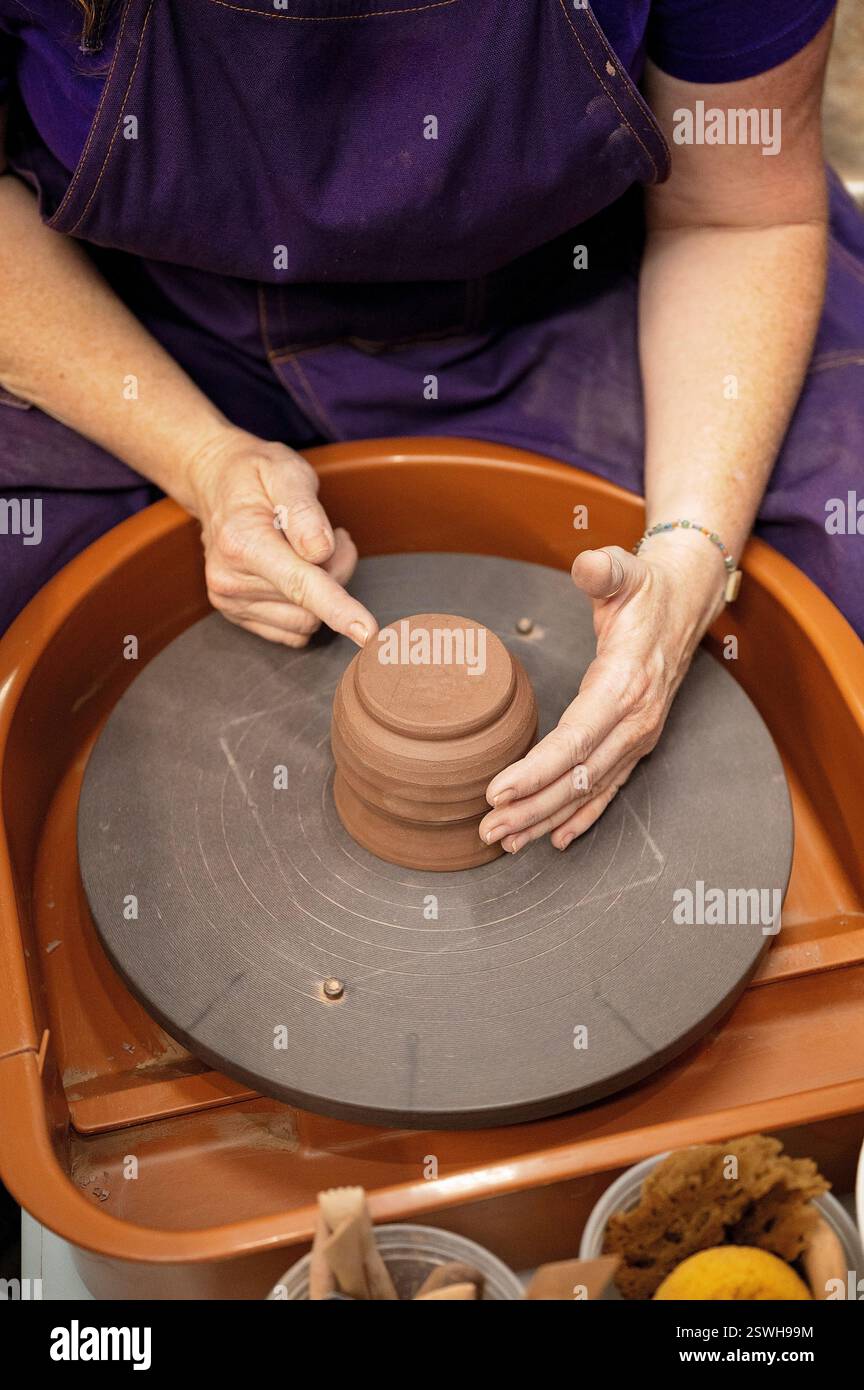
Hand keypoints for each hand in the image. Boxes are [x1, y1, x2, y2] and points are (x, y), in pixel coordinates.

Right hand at [186, 428, 376, 647]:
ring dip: (323, 592)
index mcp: (241, 542)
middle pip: (312, 605)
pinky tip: (295, 573)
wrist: (215, 485)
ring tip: (308, 549)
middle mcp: (230, 579)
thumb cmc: (255, 475)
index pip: (299, 583)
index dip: (337, 607)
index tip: (366, 633)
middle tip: (331, 535)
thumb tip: (321, 551)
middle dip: (336, 572)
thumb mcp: (285, 470)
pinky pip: (293, 631)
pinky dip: (306, 608)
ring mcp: (230, 601)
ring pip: (307, 621)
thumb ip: (304, 510)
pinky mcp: (237, 615)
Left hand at [480, 537, 725, 851]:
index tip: (497, 790)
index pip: (575, 739)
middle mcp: (636, 720)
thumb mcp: (625, 570)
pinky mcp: (636, 743)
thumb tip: (588, 566)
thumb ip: (604, 569)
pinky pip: (606, 789)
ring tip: (507, 841)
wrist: (686, 602)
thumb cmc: (646, 590)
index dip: (535, 770)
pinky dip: (581, 817)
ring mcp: (638, 737)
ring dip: (547, 819)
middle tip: (489, 829)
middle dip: (531, 808)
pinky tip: (555, 838)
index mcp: (625, 684)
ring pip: (589, 791)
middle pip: (577, 777)